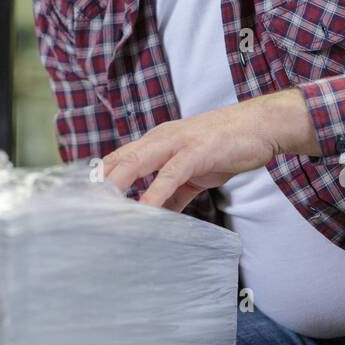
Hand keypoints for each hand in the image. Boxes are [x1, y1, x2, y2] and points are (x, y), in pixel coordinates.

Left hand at [101, 89, 310, 211]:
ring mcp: (178, 142)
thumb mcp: (196, 172)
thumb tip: (160, 218)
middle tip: (83, 205)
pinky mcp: (197, 152)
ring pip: (139, 162)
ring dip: (118, 184)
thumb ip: (176, 194)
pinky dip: (155, 193)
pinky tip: (146, 210)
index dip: (102, 175)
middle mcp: (162, 138)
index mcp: (159, 140)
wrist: (262, 127)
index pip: (122, 156)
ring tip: (103, 206)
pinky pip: (170, 175)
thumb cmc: (228, 146)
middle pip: (121, 158)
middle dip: (100, 181)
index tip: (85, 197)